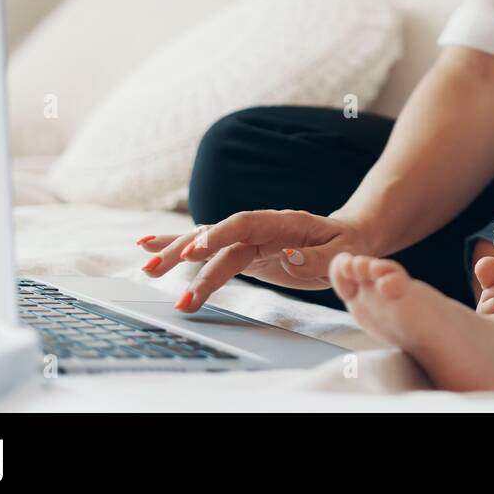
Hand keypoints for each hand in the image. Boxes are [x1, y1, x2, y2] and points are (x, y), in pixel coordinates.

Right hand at [136, 210, 371, 311]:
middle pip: (217, 234)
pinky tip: (149, 251)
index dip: (220, 235)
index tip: (196, 250)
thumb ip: (316, 258)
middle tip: (158, 271)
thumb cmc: (347, 247)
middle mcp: (260, 227)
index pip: (245, 224)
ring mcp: (248, 238)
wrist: (349, 237)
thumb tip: (288, 258)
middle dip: (186, 250)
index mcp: (284, 223)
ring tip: (144, 269)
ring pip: (206, 242)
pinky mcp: (242, 252)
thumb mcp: (343, 254)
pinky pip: (208, 251)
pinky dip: (179, 251)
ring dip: (174, 254)